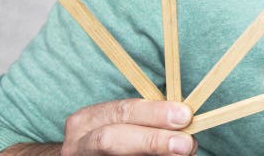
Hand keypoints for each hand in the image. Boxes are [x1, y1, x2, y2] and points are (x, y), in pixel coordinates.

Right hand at [61, 99, 196, 154]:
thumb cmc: (115, 136)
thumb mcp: (123, 123)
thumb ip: (149, 122)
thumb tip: (186, 125)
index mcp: (88, 120)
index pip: (122, 111)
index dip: (154, 113)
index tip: (185, 115)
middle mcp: (78, 143)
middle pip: (111, 138)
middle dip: (151, 140)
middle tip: (185, 144)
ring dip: (153, 155)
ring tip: (182, 154)